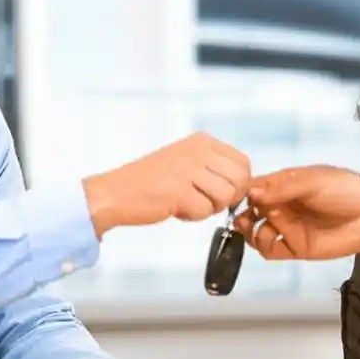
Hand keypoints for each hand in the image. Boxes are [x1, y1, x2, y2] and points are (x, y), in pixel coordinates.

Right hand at [82, 132, 249, 235]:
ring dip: (210, 208)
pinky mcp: (179, 190)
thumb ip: (214, 168)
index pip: (242, 162)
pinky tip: (175, 209)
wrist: (115, 193)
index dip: (238, 184)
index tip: (221, 193)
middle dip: (229, 198)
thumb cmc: (152, 182)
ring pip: (226, 196)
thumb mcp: (187, 162)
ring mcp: (188, 169)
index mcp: (202, 141)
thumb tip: (244, 186)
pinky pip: (205, 211)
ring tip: (188, 204)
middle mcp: (197, 150)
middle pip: (239, 179)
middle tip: (206, 202)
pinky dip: (192, 216)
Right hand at [233, 165, 359, 273]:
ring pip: (257, 232)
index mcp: (287, 184)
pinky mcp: (295, 247)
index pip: (257, 186)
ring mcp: (288, 227)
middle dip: (242, 214)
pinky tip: (269, 240)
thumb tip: (252, 193)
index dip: (244, 191)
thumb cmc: (346, 191)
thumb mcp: (313, 181)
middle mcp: (284, 205)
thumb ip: (282, 188)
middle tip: (242, 217)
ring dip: (251, 231)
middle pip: (252, 210)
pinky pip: (270, 250)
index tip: (237, 196)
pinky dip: (263, 247)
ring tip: (259, 228)